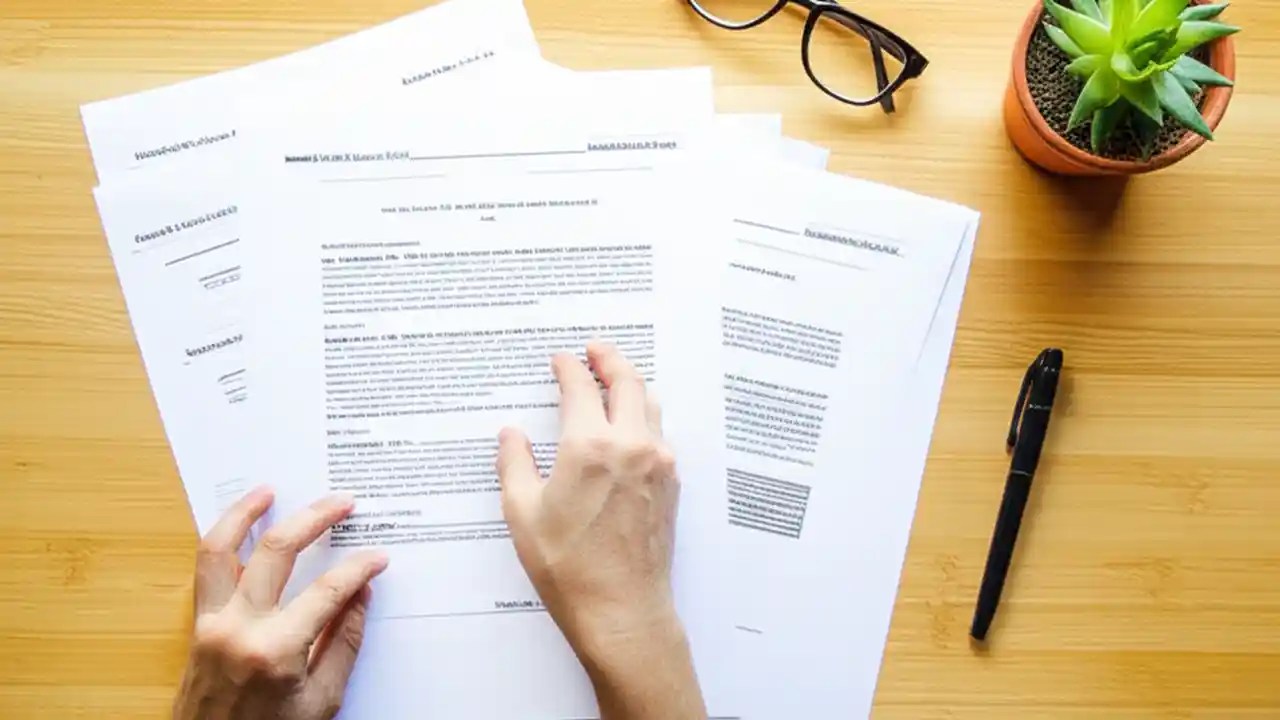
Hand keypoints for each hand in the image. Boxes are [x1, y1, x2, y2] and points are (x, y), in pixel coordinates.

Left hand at [173, 488, 388, 719]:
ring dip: (244, 514)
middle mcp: (238, 627)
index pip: (327, 590)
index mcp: (276, 650)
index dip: (358, 568)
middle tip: (341, 502)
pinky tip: (241, 527)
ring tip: (267, 491)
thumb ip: (343, 643)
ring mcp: (211, 623)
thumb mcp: (322, 700)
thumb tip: (360, 595)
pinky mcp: (196, 626)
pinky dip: (223, 541)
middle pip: (278, 551)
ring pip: (221, 549)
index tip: (377, 557)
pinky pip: (206, 571)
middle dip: (314, 519)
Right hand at [497, 342, 705, 719]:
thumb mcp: (522, 513)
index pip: (580, 386)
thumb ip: (515, 463)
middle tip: (594, 350)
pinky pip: (659, 433)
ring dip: (631, 384)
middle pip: (627, 381)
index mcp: (590, 446)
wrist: (622, 610)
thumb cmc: (569, 569)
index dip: (568, 367)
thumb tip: (512, 435)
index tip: (560, 360)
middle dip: (608, 359)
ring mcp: (658, 463)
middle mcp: (631, 445)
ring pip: (650, 403)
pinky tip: (630, 424)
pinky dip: (644, 415)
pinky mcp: (671, 484)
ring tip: (615, 379)